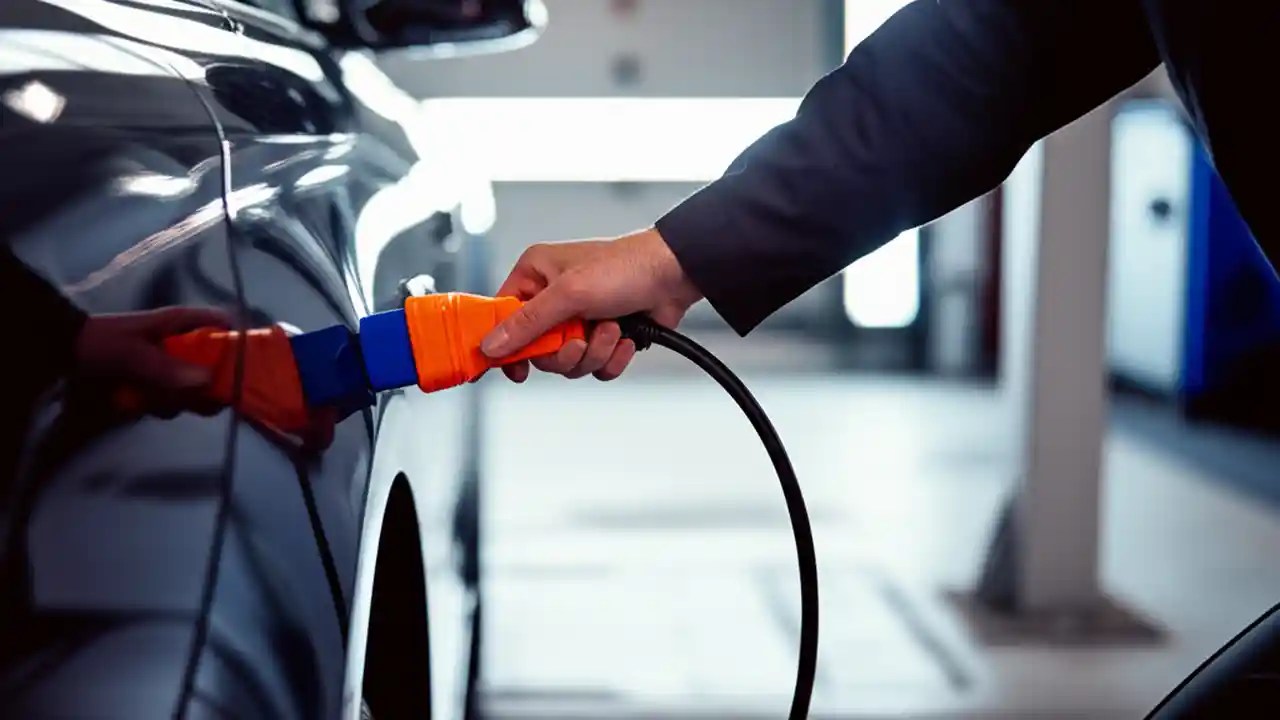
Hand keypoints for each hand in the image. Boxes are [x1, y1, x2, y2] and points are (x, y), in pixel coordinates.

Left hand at [76, 306, 234, 415]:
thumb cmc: (98, 344)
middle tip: (196, 399)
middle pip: (219, 366)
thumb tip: (208, 380)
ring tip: (152, 402)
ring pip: (197, 389)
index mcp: (182, 324)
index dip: (240, 342)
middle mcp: (183, 345)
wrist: (57, 357)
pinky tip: (139, 406)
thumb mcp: (130, 353)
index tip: (246, 368)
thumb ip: (165, 366)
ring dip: (180, 401)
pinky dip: (161, 408)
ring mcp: (170, 367)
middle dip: (210, 387)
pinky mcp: (156, 386)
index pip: (225, 326)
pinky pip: (174, 402)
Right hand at [481, 228, 701, 381]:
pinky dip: (611, 358)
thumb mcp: (569, 293)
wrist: (674, 275)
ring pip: (568, 361)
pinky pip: (594, 366)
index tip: (515, 369)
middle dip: (564, 352)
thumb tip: (492, 344)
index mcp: (535, 276)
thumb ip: (528, 322)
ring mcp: (579, 319)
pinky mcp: (602, 336)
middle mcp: (553, 297)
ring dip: (594, 352)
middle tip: (579, 340)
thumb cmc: (625, 267)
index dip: (506, 345)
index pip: (502, 316)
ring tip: (611, 329)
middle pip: (537, 349)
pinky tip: (624, 338)